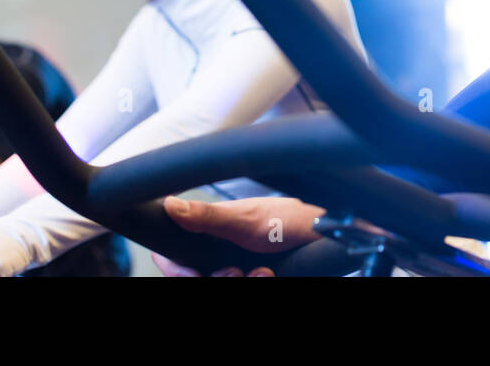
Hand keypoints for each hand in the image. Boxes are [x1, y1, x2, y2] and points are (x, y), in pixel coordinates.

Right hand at [151, 196, 323, 276]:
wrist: (320, 235)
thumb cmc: (284, 220)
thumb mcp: (244, 220)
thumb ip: (206, 216)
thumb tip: (170, 205)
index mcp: (207, 235)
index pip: (173, 257)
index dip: (176, 268)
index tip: (192, 272)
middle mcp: (218, 254)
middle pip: (197, 276)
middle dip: (213, 279)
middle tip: (234, 272)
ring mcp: (236, 267)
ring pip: (221, 281)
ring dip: (241, 282)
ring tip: (262, 272)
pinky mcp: (253, 275)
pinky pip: (247, 283)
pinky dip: (257, 282)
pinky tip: (268, 274)